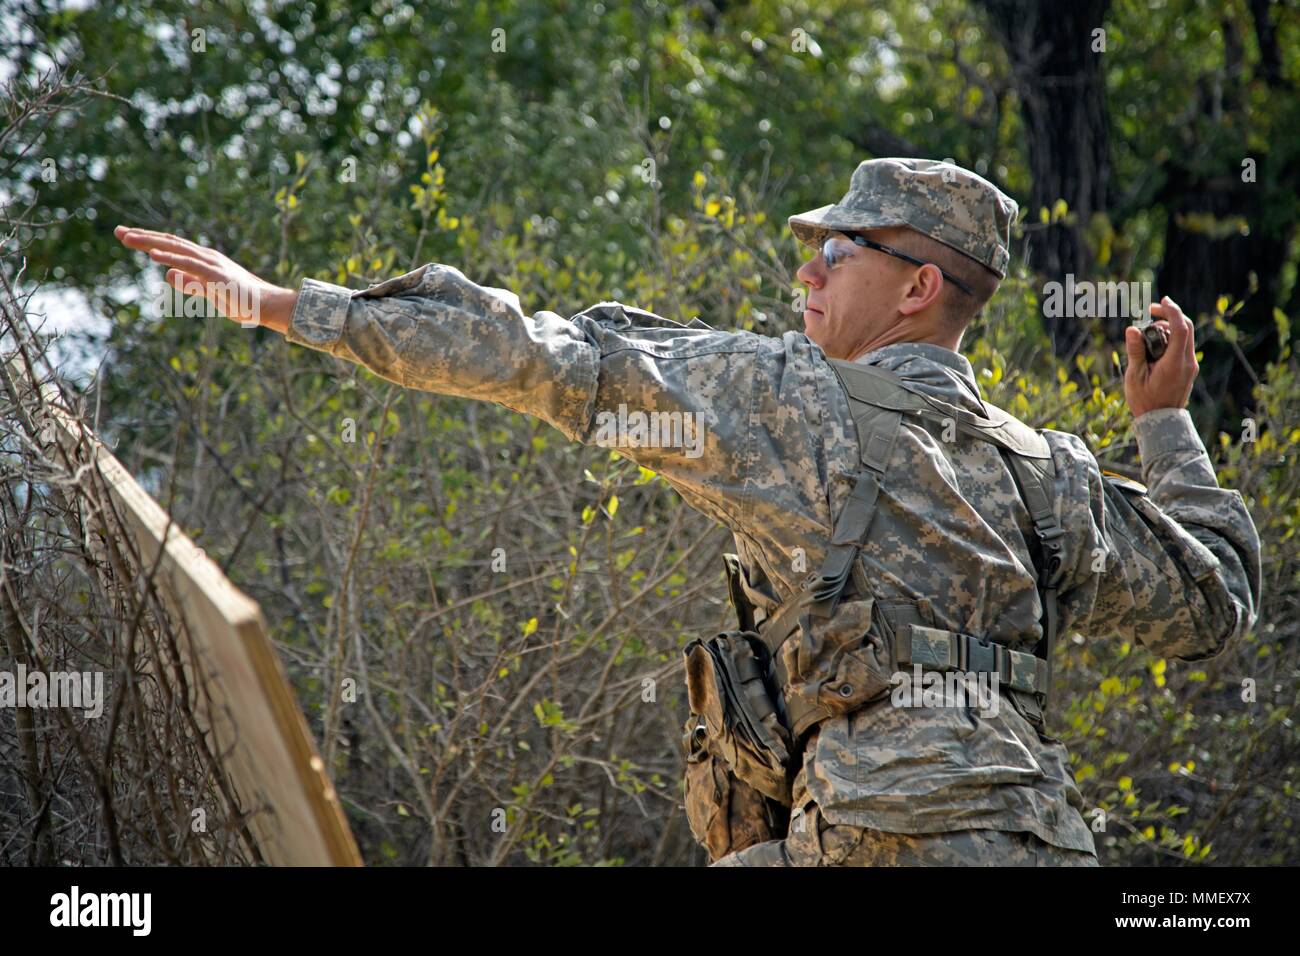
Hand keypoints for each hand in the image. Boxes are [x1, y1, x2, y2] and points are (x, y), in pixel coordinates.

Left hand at [114, 225, 297, 333]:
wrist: (269, 306)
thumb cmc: (242, 300)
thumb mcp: (209, 292)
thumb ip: (189, 283)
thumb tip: (167, 274)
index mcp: (204, 260)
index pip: (172, 246)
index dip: (149, 239)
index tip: (127, 236)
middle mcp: (206, 257)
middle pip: (170, 243)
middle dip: (143, 236)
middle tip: (118, 231)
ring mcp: (212, 265)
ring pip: (177, 249)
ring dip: (152, 243)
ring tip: (128, 238)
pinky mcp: (218, 277)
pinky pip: (191, 265)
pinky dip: (172, 259)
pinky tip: (154, 255)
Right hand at [1124, 295, 1197, 417]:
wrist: (1161, 422)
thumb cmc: (1145, 401)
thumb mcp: (1135, 376)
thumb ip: (1135, 351)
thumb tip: (1132, 329)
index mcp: (1175, 363)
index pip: (1180, 329)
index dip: (1172, 311)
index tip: (1161, 301)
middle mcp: (1188, 362)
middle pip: (1186, 328)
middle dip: (1170, 315)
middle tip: (1151, 312)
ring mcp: (1190, 366)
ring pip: (1186, 336)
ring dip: (1169, 327)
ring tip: (1148, 332)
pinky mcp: (1188, 369)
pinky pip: (1184, 346)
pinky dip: (1172, 338)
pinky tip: (1156, 343)